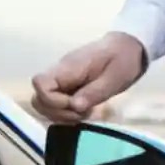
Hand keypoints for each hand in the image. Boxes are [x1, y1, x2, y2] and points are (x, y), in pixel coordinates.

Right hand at [31, 32, 145, 122]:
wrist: (127, 48)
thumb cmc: (122, 60)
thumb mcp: (115, 78)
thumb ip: (94, 92)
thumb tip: (74, 106)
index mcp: (68, 67)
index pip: (40, 83)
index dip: (52, 101)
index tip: (75, 105)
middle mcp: (59, 73)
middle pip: (38, 98)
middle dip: (57, 112)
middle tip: (81, 113)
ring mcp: (61, 81)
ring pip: (43, 105)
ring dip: (62, 115)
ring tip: (85, 112)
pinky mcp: (65, 87)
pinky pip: (54, 105)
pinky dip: (66, 114)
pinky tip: (83, 111)